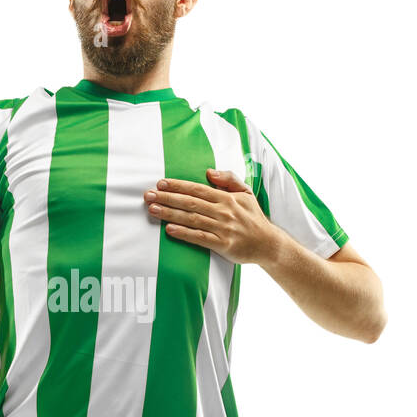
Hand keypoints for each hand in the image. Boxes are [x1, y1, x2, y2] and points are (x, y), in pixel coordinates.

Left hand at [142, 169, 280, 264]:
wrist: (268, 243)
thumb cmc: (252, 217)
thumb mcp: (245, 193)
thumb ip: (228, 179)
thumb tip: (209, 172)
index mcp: (226, 198)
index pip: (197, 189)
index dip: (178, 186)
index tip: (161, 183)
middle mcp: (223, 211)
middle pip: (190, 203)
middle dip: (167, 198)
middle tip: (148, 195)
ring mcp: (223, 228)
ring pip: (192, 219)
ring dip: (170, 214)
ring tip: (153, 210)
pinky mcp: (223, 245)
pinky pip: (199, 238)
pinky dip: (184, 233)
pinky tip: (169, 230)